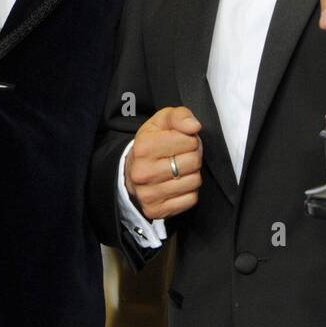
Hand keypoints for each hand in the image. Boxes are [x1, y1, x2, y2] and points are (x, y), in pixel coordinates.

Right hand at [125, 106, 203, 220]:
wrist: (131, 172)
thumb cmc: (151, 143)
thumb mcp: (161, 121)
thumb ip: (179, 116)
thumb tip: (194, 126)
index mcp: (144, 147)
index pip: (189, 141)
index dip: (190, 139)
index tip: (182, 141)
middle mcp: (143, 172)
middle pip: (193, 161)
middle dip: (193, 156)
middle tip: (182, 155)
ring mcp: (148, 194)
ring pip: (194, 181)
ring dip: (192, 174)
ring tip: (180, 169)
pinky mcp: (156, 210)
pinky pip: (191, 199)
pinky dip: (189, 191)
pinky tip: (177, 184)